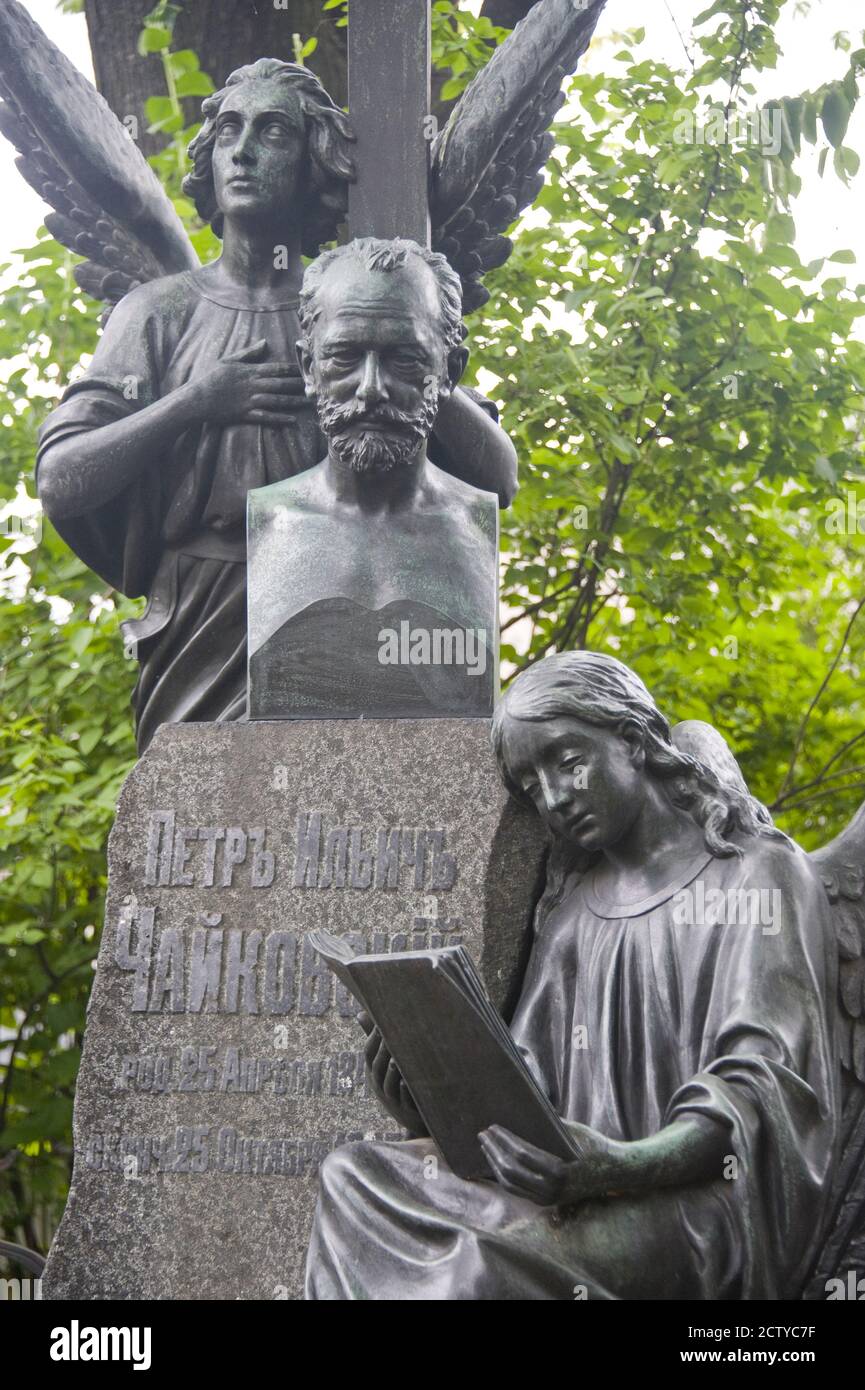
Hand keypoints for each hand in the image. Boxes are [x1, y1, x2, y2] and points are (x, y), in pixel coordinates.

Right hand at [188, 338, 310, 426]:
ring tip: (308, 403)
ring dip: (293, 402)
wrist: (197, 398)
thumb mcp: (228, 360)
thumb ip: (248, 352)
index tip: (305, 369)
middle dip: (298, 385)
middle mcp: (253, 385)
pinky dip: (280, 418)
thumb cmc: (210, 377)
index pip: (275, 368)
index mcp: (250, 371)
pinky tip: (292, 419)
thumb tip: (264, 343)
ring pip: (277, 401)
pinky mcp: (245, 414)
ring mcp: (250, 401)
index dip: (292, 369)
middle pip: (280, 384)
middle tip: (314, 386)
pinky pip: (266, 417)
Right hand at [358, 1012, 426, 1136]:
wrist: (413, 1117)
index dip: (373, 1036)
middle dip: (383, 1049)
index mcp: (373, 1072)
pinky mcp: (407, 1110)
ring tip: (396, 1057)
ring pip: (389, 1083)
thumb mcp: (383, 1062)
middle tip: (391, 1031)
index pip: (368, 1052)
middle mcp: (379, 1085)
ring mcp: (392, 1099)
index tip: (381, 1019)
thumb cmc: (398, 1082)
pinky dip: (405, 1090)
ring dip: (392, 1070)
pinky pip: (404, 1100)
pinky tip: (407, 1080)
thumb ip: (375, 1039)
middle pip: (377, 1066)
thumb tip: (361, 1013)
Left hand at [478, 1121, 619, 1206]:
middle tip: (482, 1134)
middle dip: (493, 1151)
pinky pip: (518, 1190)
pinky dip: (504, 1176)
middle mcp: (551, 1190)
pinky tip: (496, 1162)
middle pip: (511, 1170)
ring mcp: (548, 1199)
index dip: (504, 1139)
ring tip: (486, 1147)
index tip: (492, 1126)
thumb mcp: (574, 1131)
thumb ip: (549, 1124)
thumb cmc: (595, 1146)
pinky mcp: (546, 1202)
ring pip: (510, 1184)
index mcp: (559, 1171)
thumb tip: (522, 1109)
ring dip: (494, 1164)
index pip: (521, 1154)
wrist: (616, 1173)